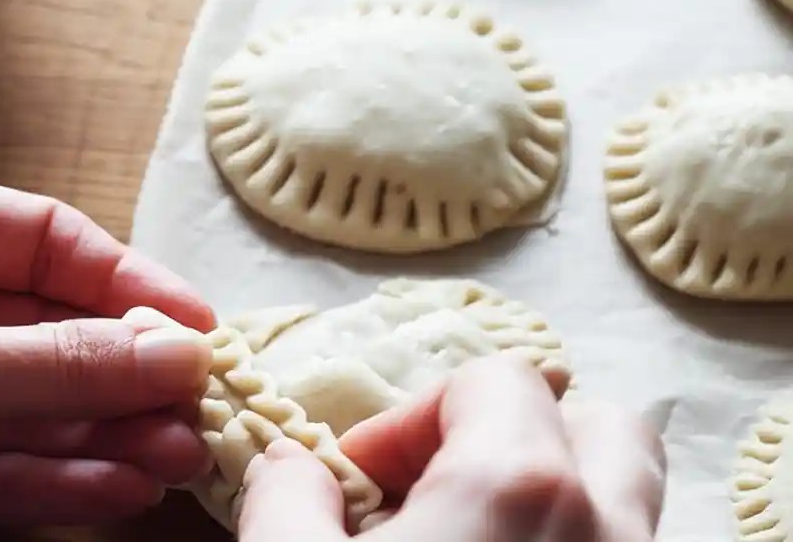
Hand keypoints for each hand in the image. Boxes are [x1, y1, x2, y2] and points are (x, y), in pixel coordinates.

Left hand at [0, 172, 215, 540]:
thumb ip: (61, 362)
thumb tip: (179, 351)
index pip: (46, 239)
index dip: (129, 282)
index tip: (200, 329)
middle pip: (50, 328)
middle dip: (125, 370)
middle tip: (200, 408)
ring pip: (35, 404)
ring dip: (107, 431)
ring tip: (179, 457)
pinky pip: (2, 465)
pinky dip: (61, 479)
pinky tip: (123, 488)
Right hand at [239, 356, 665, 541]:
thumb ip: (284, 497)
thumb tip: (287, 464)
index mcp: (521, 488)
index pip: (491, 381)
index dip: (410, 419)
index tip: (356, 478)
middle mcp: (606, 527)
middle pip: (595, 426)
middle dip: (515, 440)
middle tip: (438, 493)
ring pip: (622, 498)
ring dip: (548, 495)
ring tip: (468, 535)